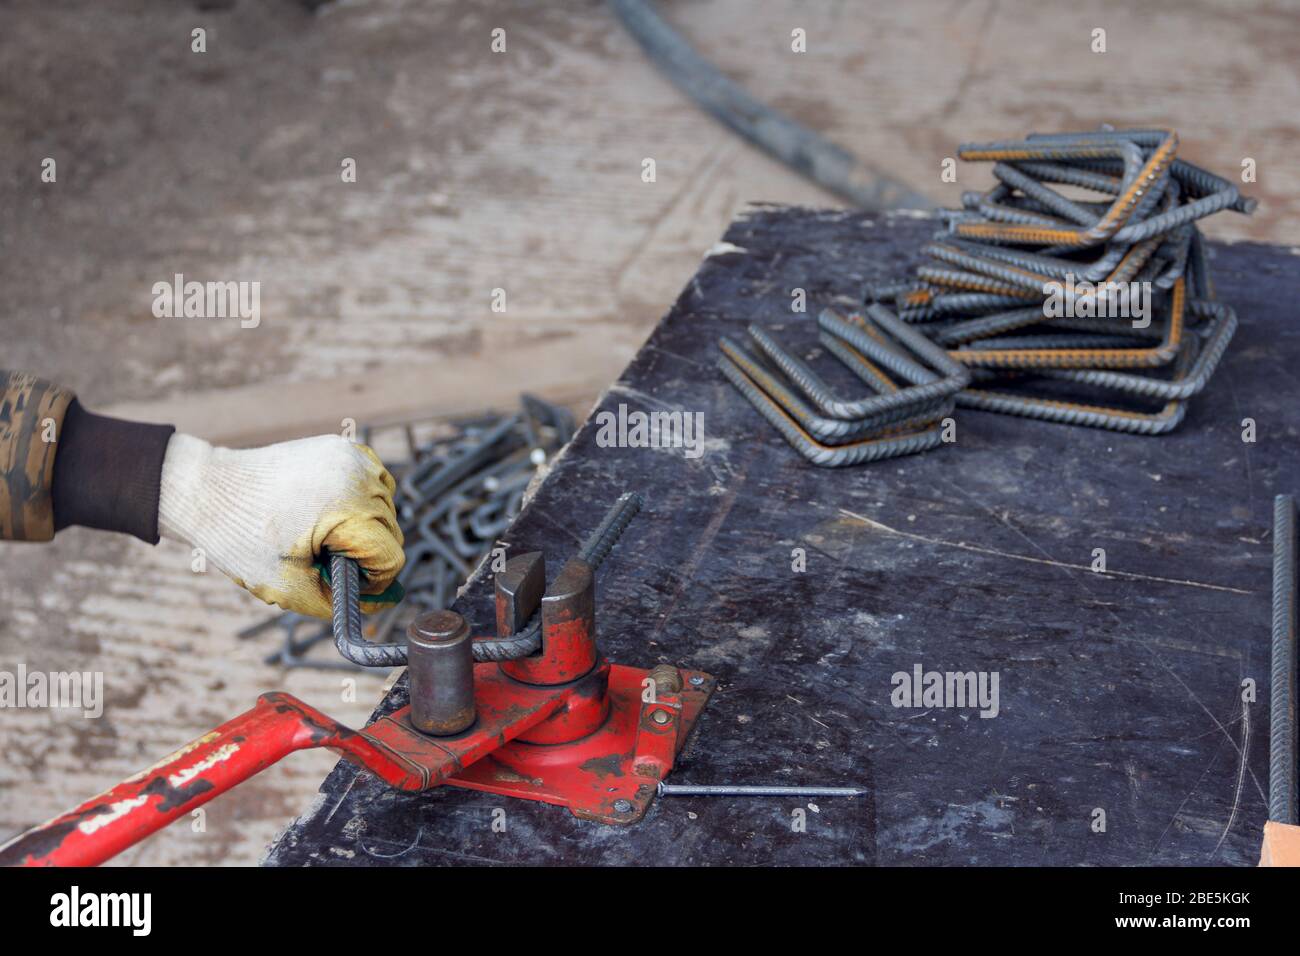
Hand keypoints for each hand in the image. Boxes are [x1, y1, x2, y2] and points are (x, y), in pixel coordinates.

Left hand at [157, 433, 404, 618]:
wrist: (208, 489)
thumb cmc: (242, 538)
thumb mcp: (290, 587)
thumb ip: (341, 601)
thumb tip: (383, 600)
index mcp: (349, 511)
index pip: (391, 557)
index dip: (370, 581)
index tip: (338, 579)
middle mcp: (359, 478)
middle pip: (391, 533)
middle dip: (364, 554)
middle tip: (320, 556)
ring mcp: (353, 458)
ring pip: (386, 508)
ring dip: (365, 528)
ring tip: (322, 532)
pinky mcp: (343, 448)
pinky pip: (374, 483)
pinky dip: (361, 501)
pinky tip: (331, 510)